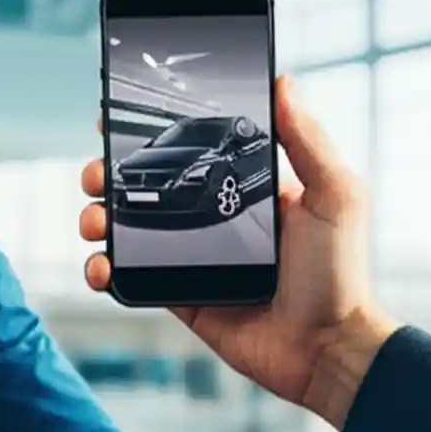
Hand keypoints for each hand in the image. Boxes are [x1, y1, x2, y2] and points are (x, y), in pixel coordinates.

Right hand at [79, 75, 401, 427]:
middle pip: (148, 187)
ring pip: (129, 230)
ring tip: (92, 218)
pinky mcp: (181, 297)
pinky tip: (100, 264)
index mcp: (247, 189)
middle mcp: (215, 220)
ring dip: (99, 217)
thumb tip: (285, 82)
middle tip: (97, 171)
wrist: (326, 349)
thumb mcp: (334, 195)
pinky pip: (132, 279)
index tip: (121, 120)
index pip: (191, 150)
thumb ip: (308, 140)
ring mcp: (194, 259)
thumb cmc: (338, 273)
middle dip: (111, 174)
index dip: (155, 135)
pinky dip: (105, 271)